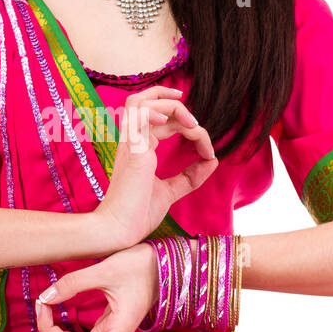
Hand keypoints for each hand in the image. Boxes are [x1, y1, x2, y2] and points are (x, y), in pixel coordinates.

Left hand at [35, 242, 159, 331]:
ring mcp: (111, 330)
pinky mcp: (108, 322)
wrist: (162, 261)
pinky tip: (53, 320)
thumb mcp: (105, 269)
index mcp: (119, 329)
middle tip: (41, 309)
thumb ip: (73, 283)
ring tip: (44, 313)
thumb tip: (45, 297)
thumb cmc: (141, 265)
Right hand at [92, 85, 217, 251]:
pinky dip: (157, 111)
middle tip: (198, 129)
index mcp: (139, 148)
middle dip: (180, 109)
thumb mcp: (170, 191)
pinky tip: (173, 124)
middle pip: (151, 103)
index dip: (190, 129)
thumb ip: (190, 177)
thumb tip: (212, 161)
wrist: (120, 230)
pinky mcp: (132, 148)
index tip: (208, 152)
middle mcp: (132, 141)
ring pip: (141, 101)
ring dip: (171, 105)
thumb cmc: (138, 214)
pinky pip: (139, 113)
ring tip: (191, 124)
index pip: (164, 121)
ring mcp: (129, 142)